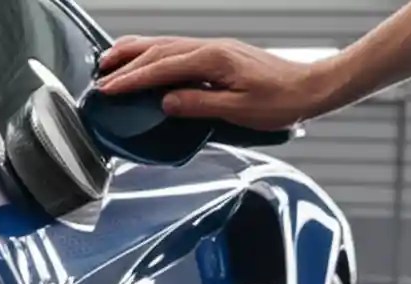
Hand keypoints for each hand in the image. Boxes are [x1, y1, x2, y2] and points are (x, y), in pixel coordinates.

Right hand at [97, 36, 339, 130]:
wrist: (310, 87)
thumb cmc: (282, 101)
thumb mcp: (240, 111)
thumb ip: (200, 105)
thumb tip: (167, 103)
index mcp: (213, 60)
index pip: (162, 68)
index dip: (132, 80)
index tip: (109, 90)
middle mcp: (211, 48)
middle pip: (157, 49)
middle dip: (125, 62)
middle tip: (99, 76)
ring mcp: (214, 49)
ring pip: (165, 45)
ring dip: (136, 53)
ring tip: (112, 62)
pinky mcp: (218, 55)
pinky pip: (177, 50)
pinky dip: (155, 55)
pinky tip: (147, 62)